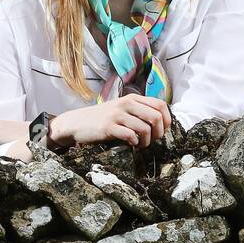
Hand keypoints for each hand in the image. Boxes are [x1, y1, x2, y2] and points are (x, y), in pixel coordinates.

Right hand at [48, 94, 171, 148]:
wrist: (76, 122)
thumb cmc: (103, 118)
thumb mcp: (122, 109)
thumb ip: (139, 111)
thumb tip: (162, 123)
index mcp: (132, 98)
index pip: (160, 105)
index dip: (167, 119)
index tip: (163, 130)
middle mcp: (126, 103)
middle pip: (156, 117)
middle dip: (159, 133)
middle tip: (153, 140)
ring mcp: (117, 115)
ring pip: (145, 128)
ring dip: (147, 141)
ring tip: (141, 144)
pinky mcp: (108, 127)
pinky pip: (130, 135)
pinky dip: (135, 143)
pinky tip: (131, 144)